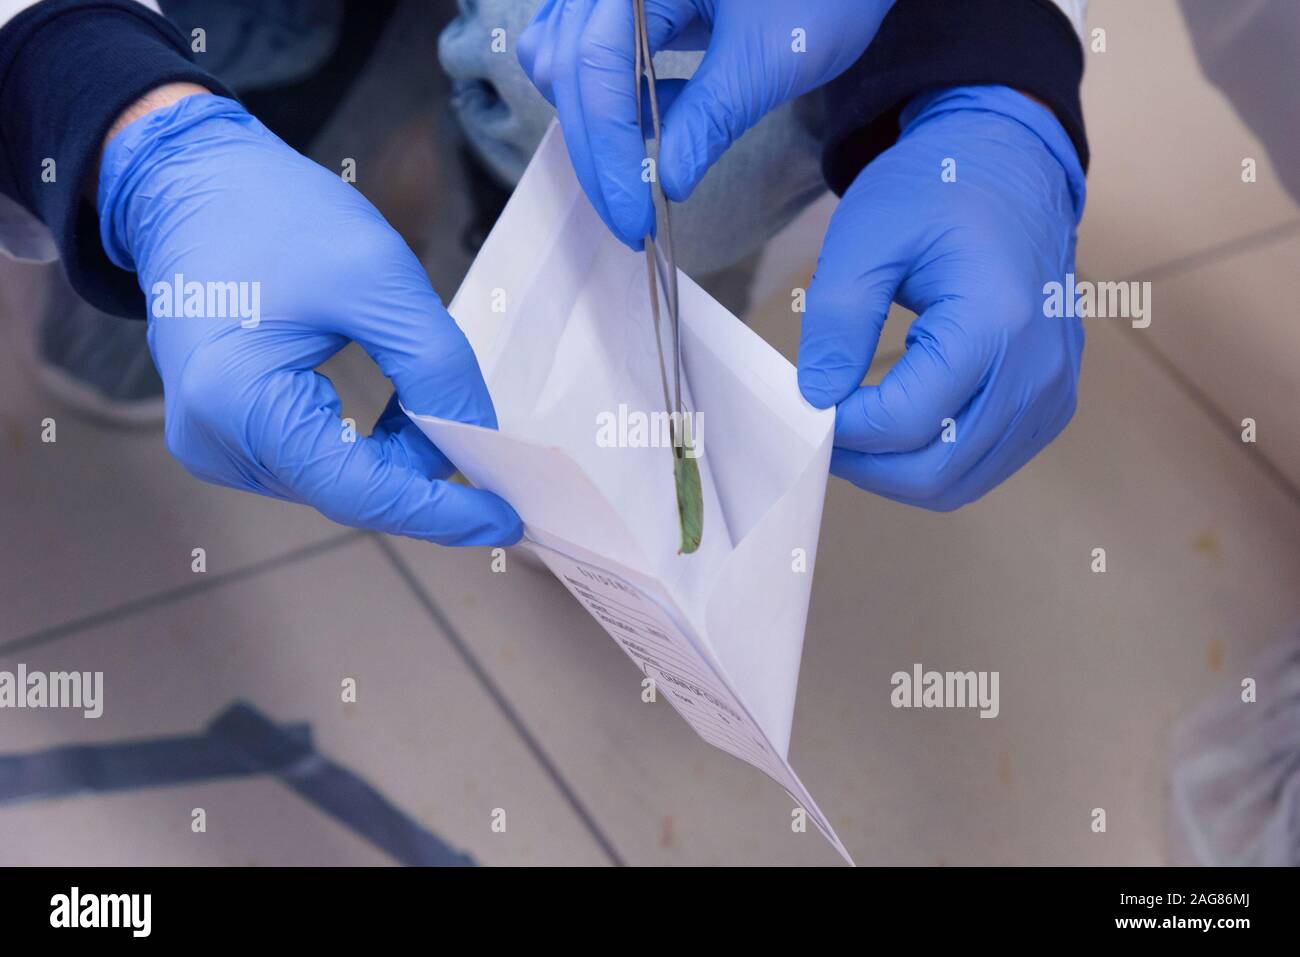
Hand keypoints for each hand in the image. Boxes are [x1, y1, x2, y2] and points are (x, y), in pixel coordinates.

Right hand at [97, 93, 521, 544]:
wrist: (192, 186)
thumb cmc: (277, 215)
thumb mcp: (379, 277)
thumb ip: (435, 366)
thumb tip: (474, 438)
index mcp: (237, 401)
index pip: (357, 490)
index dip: (438, 510)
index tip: (504, 520)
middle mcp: (212, 439)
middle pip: (350, 490)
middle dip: (424, 472)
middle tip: (489, 445)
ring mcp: (211, 443)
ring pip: (338, 481)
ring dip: (397, 456)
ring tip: (432, 404)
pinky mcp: (222, 435)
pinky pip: (315, 461)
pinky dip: (366, 446)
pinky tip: (394, 409)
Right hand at [518, 0, 894, 246]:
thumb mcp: (772, 55)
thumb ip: (712, 117)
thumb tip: (667, 184)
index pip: (597, 64)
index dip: (609, 152)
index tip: (632, 219)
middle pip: (569, 66)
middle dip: (598, 150)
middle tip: (631, 217)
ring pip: (564, 60)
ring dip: (600, 122)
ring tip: (650, 162)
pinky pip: (587, 50)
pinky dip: (613, 95)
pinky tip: (660, 117)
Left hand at [798, 86, 1087, 510]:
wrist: (1009, 169)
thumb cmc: (937, 192)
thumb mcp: (865, 236)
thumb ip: (838, 320)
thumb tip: (818, 399)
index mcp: (998, 322)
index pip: (905, 421)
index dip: (844, 427)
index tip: (809, 402)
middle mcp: (1037, 370)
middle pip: (936, 471)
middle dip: (866, 464)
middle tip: (825, 427)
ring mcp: (1052, 393)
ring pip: (960, 482)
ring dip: (897, 470)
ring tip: (858, 425)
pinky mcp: (1051, 404)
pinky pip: (984, 465)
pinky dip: (933, 460)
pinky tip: (902, 422)